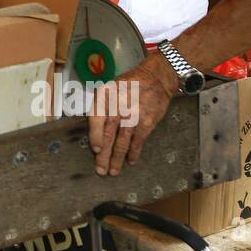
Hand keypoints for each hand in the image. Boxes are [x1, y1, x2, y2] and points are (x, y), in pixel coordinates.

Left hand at [88, 54, 176, 175]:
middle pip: (108, 134)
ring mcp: (133, 115)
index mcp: (105, 96)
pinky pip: (138, 141)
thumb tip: (94, 130)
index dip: (95, 136)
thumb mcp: (110, 88)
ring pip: (122, 141)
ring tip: (113, 171)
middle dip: (104, 155)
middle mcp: (118, 106)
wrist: (156, 79)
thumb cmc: (129, 85)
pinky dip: (134, 153)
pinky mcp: (146, 122)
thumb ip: (101, 107)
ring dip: (117, 158)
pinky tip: (130, 162)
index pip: (96, 118)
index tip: (95, 149)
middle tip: (101, 170)